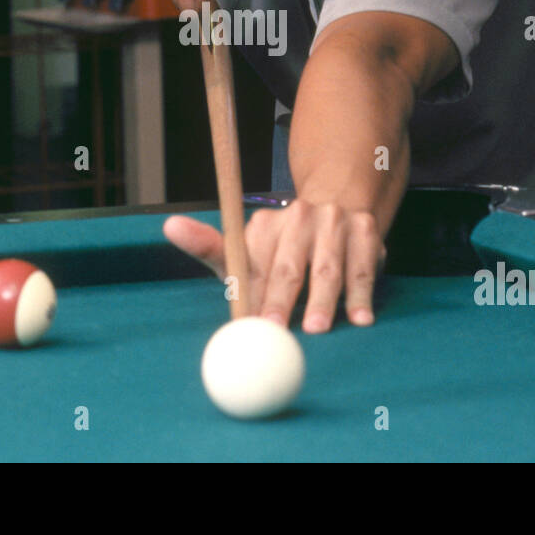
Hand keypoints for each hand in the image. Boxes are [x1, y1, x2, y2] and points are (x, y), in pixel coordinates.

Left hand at [163, 199, 385, 331]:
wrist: (338, 204)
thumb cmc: (283, 246)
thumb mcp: (245, 246)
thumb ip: (208, 245)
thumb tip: (169, 225)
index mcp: (263, 225)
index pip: (254, 263)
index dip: (251, 296)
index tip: (248, 325)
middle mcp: (299, 217)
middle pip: (288, 266)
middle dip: (281, 300)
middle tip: (275, 331)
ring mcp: (334, 223)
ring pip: (328, 269)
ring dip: (324, 300)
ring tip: (318, 329)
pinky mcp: (366, 231)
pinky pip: (362, 269)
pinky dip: (361, 295)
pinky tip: (361, 319)